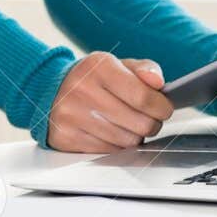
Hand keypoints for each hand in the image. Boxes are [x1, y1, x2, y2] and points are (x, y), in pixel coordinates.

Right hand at [48, 53, 173, 151]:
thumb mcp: (118, 65)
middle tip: (148, 117)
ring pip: (127, 141)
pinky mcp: (66, 138)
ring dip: (135, 136)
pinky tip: (111, 132)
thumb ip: (144, 69)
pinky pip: (110, 152)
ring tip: (128, 123)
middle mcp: (82, 90)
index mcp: (99, 66)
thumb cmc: (93, 78)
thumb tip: (158, 83)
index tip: (164, 108)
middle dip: (152, 123)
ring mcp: (72, 116)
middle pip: (140, 123)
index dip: (162, 106)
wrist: (52, 89)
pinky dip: (117, 145)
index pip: (143, 96)